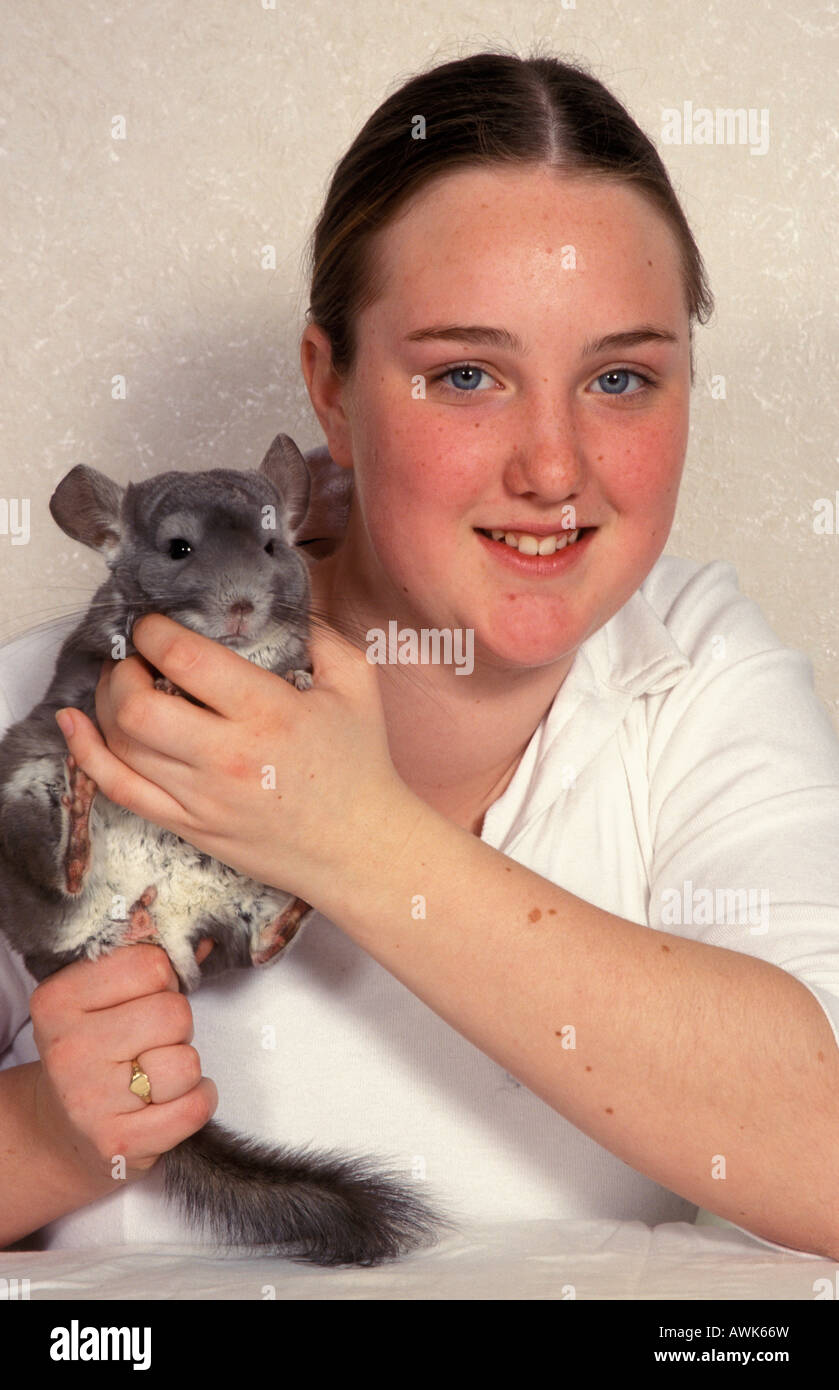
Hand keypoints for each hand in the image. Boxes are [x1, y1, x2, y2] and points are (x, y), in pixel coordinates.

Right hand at [31, 941, 216, 1180]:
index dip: (163, 982)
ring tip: (155, 1074)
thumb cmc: (95, 1052)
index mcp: (58, 1000)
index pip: (151, 966)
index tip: (145, 1001)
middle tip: (151, 1042)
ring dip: (185, 1067)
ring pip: (187, 1062)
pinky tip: (171, 1100)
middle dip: (177, 1027)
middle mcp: (68, 1049)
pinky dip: (198, 1100)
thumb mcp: (101, 1000)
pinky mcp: (117, 1142)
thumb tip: (207, 942)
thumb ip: (150, 966)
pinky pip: (194, 1107)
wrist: (62, 1129)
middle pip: (174, 1013)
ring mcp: (89, 1101)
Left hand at [53, 614, 416, 909]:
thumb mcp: (356, 684)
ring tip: (123, 686)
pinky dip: (87, 755)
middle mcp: (226, 756)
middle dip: (122, 670)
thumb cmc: (360, 765)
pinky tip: (75, 726)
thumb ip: (320, 633)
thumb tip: (282, 602)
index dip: (155, 632)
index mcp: (267, 712)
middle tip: (137, 659)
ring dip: (106, 703)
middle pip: (136, 706)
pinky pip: (119, 790)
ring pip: (121, 744)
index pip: (184, 659)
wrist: (359, 848)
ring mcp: (202, 797)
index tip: (155, 626)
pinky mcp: (188, 825)